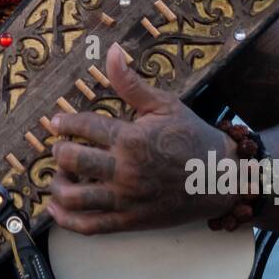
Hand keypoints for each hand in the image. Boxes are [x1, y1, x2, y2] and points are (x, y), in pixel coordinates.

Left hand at [47, 43, 236, 234]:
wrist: (222, 179)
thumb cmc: (193, 138)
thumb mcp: (165, 105)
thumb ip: (131, 83)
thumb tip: (112, 52)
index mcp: (131, 139)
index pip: (82, 127)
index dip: (64, 123)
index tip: (57, 122)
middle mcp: (124, 170)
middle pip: (70, 161)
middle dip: (59, 152)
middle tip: (61, 147)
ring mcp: (126, 199)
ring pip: (72, 196)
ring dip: (57, 184)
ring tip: (60, 176)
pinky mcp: (129, 221)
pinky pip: (88, 226)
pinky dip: (65, 219)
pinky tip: (56, 208)